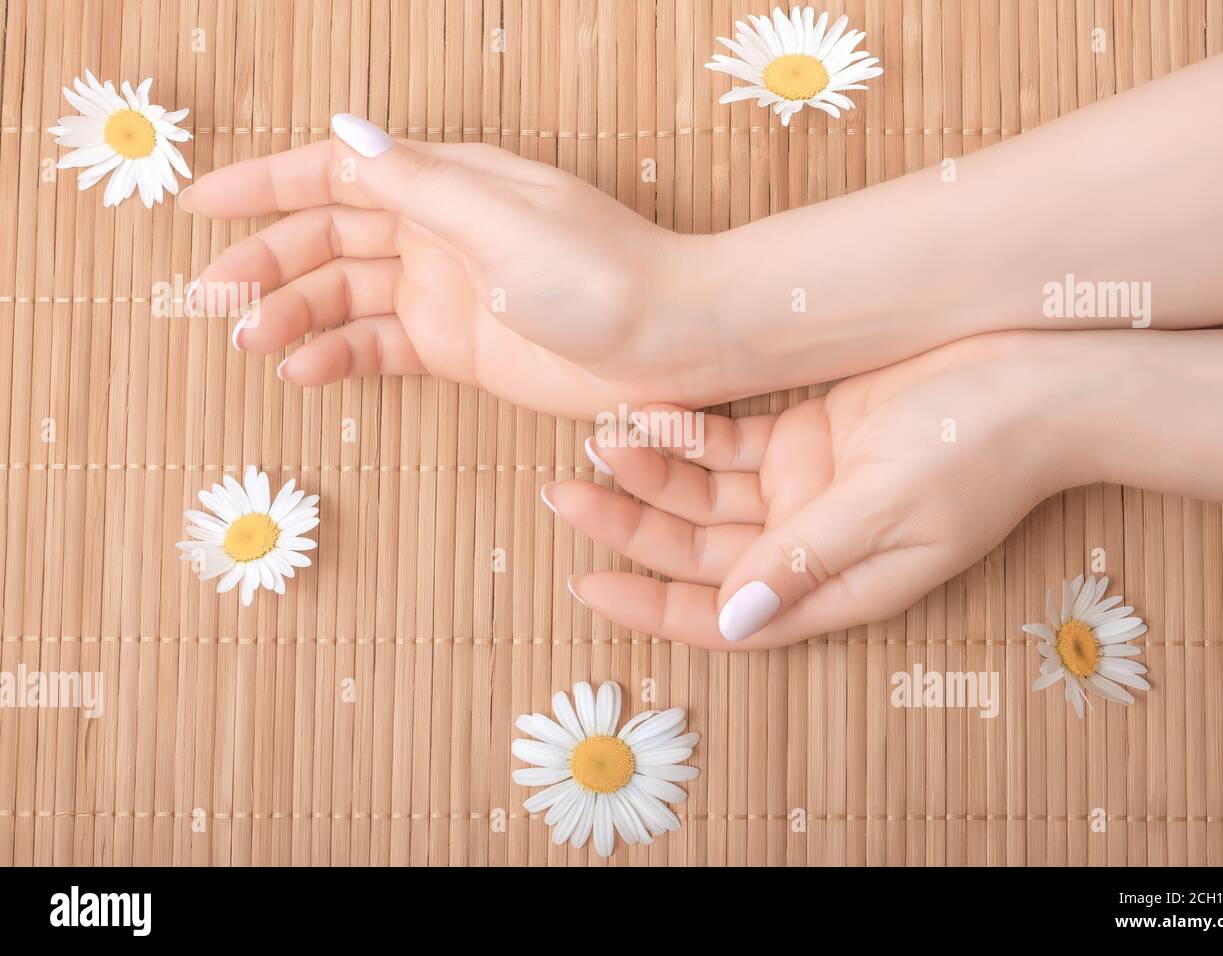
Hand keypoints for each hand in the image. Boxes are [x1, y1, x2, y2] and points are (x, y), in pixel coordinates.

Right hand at [181, 114, 723, 419]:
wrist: (667, 342)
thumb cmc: (598, 272)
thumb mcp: (498, 220)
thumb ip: (415, 184)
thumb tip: (344, 132)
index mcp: (444, 183)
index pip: (334, 175)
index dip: (263, 185)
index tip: (200, 204)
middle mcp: (437, 231)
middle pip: (328, 239)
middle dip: (267, 264)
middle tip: (212, 299)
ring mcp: (445, 290)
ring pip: (346, 296)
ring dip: (294, 316)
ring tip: (249, 343)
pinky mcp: (458, 346)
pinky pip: (380, 347)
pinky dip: (338, 355)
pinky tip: (302, 370)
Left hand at [551, 332, 1089, 648]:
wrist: (1041, 375)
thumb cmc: (983, 449)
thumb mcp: (890, 509)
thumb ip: (805, 561)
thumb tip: (732, 619)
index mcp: (835, 585)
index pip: (727, 616)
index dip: (653, 607)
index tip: (588, 584)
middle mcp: (811, 545)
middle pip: (701, 552)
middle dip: (631, 529)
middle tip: (563, 497)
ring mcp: (807, 490)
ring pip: (707, 496)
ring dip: (653, 475)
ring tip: (598, 441)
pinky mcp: (810, 437)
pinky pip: (732, 444)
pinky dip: (689, 432)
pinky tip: (644, 413)